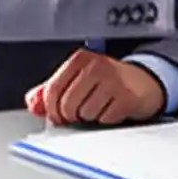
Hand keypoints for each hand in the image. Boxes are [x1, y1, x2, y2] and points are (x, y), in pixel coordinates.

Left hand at [24, 49, 165, 125]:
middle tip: (79, 113)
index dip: (51, 109)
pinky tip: (112, 109)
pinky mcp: (126, 96)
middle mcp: (96, 65)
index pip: (52, 90)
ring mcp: (113, 80)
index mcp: (79, 59)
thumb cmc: (107, 81)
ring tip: (99, 106)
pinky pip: (104, 119)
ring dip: (90, 117)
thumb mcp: (77, 80)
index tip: (57, 115)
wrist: (144, 81)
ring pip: (85, 113)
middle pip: (67, 104)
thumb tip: (33, 103)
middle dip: (70, 116)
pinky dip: (106, 119)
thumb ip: (50, 90)